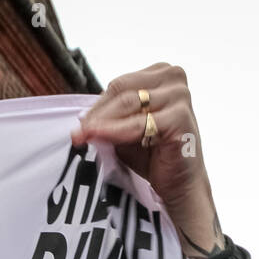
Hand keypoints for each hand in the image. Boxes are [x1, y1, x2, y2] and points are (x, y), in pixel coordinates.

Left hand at [73, 63, 223, 258]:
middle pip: (122, 89)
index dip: (97, 106)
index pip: (120, 84)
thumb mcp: (125, 131)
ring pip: (128, 103)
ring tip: (83, 137)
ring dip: (102, 122)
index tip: (78, 125)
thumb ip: (107, 120)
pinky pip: (138, 123)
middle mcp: (174, 77)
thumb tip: (80, 119)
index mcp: (161, 74)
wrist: (179, 184)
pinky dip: (115, 131)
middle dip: (97, 113)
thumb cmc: (154, 156)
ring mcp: (180, 95)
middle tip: (77, 133)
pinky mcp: (180, 116)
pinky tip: (98, 138)